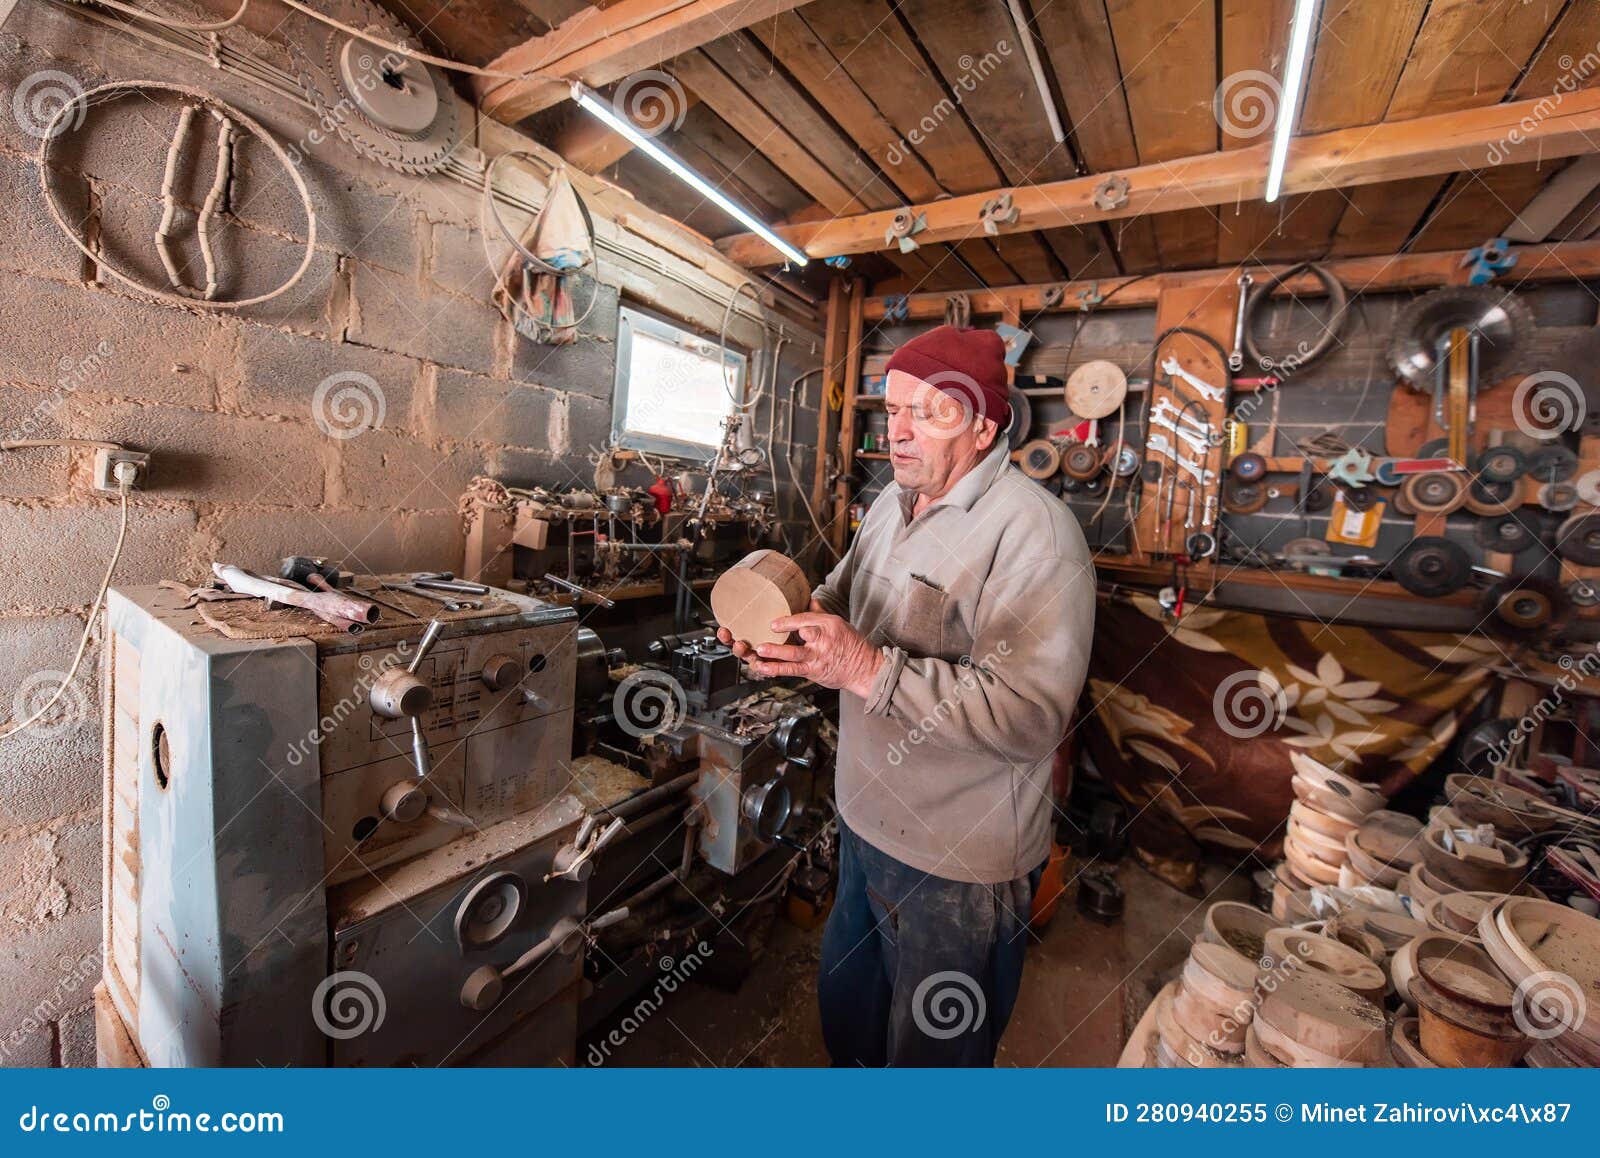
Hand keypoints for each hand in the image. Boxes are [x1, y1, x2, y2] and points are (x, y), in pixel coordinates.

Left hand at [722, 600, 882, 697]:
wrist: (864, 669)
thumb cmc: (850, 644)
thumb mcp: (838, 624)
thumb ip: (820, 613)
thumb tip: (810, 598)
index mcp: (829, 625)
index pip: (807, 619)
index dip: (790, 620)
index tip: (774, 622)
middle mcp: (824, 640)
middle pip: (803, 633)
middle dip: (786, 630)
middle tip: (769, 629)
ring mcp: (818, 657)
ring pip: (795, 654)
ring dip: (776, 651)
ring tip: (760, 649)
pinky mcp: (814, 671)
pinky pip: (793, 670)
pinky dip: (777, 669)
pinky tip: (763, 668)